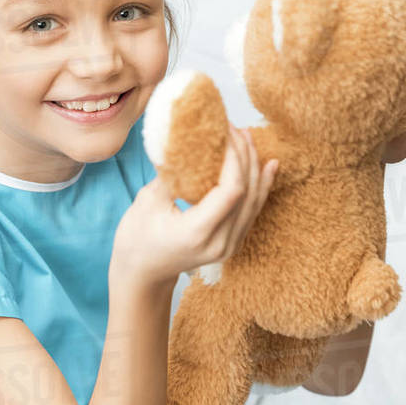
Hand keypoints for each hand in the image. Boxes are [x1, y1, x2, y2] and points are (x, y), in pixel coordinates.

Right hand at [111, 122, 277, 287]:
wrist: (143, 276)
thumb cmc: (137, 240)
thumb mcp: (147, 202)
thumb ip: (173, 173)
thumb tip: (189, 140)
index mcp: (197, 233)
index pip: (231, 189)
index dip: (234, 157)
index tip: (224, 131)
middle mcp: (220, 243)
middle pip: (247, 193)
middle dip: (245, 155)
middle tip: (235, 128)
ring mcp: (230, 246)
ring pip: (255, 201)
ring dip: (254, 166)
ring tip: (249, 137)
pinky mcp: (233, 243)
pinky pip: (253, 211)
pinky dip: (260, 186)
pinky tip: (268, 165)